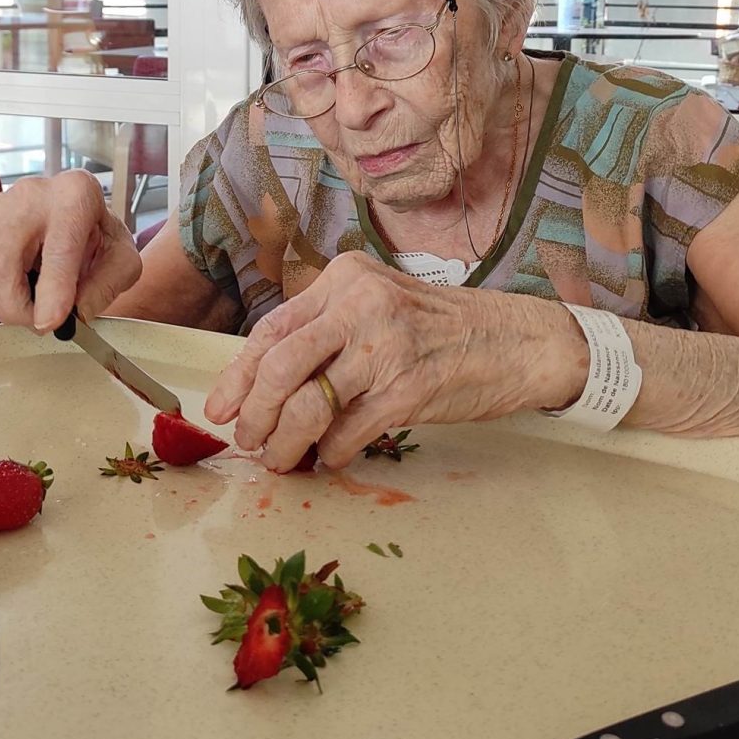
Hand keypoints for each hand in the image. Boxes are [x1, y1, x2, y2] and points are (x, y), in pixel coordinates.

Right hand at [0, 170, 141, 330]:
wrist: (77, 212)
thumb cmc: (99, 236)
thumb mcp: (122, 262)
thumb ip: (103, 289)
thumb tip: (72, 316)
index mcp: (76, 196)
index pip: (58, 251)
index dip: (52, 293)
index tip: (50, 323)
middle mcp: (32, 193)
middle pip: (3, 263)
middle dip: (18, 309)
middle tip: (42, 323)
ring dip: (4, 304)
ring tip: (33, 304)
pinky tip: (17, 287)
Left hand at [202, 251, 580, 470]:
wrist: (518, 341)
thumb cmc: (444, 327)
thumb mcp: (380, 303)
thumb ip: (328, 329)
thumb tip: (266, 384)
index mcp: (346, 279)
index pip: (272, 328)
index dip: (237, 375)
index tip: (220, 408)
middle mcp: (361, 306)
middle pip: (278, 365)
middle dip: (254, 413)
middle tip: (248, 440)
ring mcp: (385, 348)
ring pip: (308, 406)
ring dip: (285, 443)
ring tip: (281, 459)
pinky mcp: (408, 391)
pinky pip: (347, 433)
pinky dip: (331, 453)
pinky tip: (331, 458)